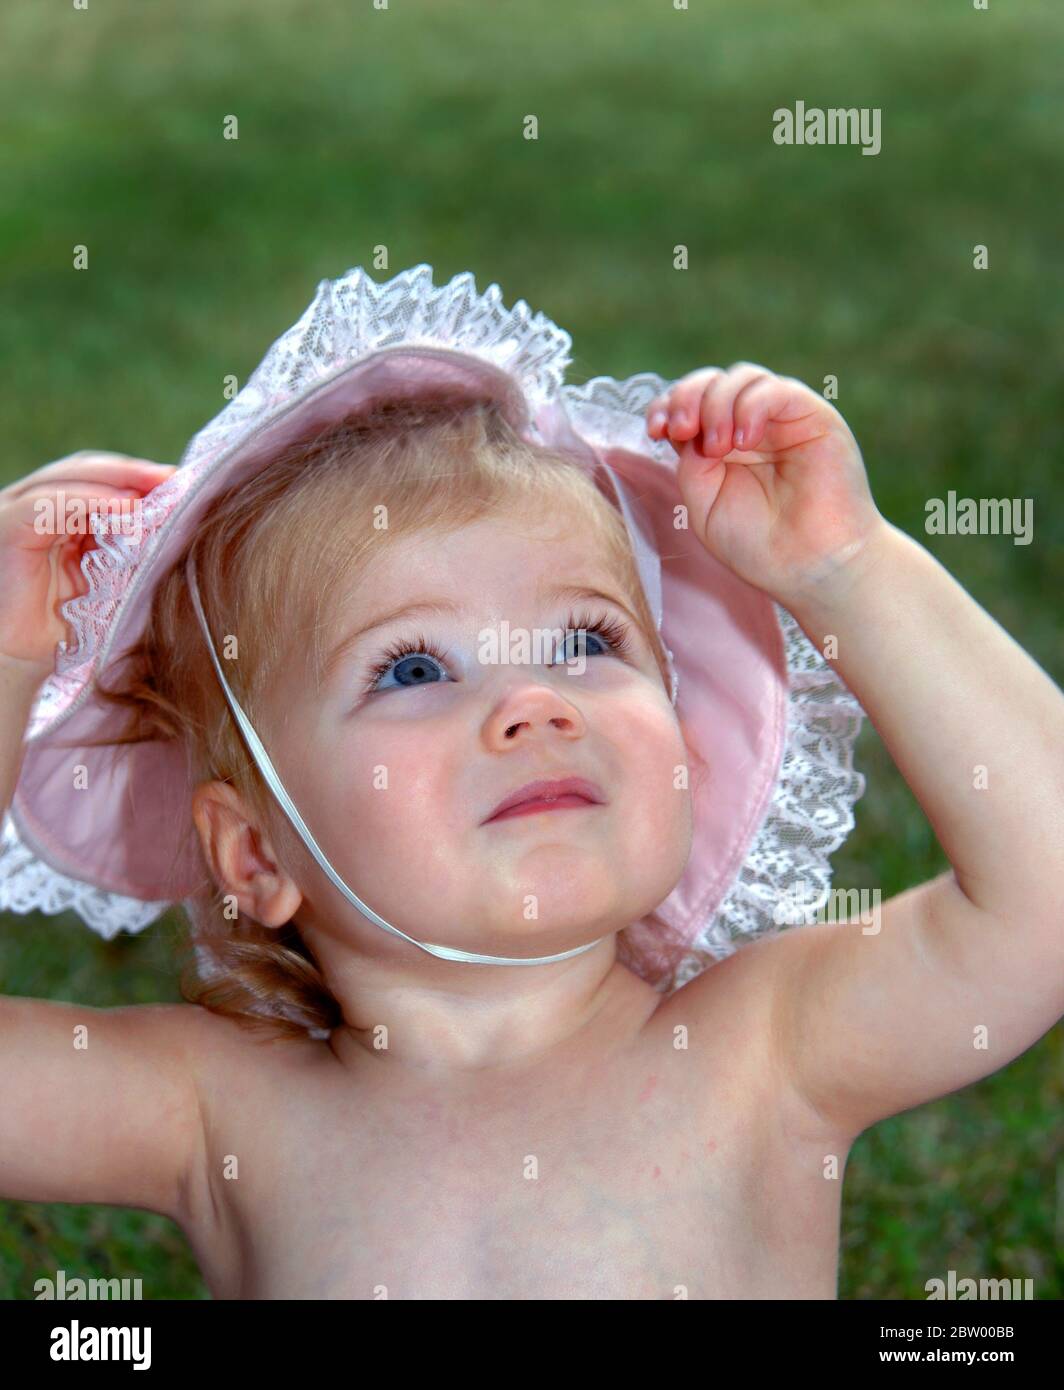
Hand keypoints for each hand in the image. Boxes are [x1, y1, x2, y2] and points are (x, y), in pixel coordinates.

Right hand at [0, 452, 176, 682]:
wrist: (21, 661)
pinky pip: (48, 505)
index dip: (139, 478)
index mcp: (62, 518)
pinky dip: (89, 500)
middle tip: (175, 479)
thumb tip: (182, 528)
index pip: (101, 482)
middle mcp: (36, 508)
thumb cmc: (68, 628)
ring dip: (118, 481)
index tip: (181, 483)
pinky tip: (125, 507)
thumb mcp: (110, 583)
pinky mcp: (8, 527)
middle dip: (134, 473)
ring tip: (157, 488)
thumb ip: (133, 553)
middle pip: (87, 471)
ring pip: (70, 479)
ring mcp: (19, 513)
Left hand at [646, 363, 886, 606]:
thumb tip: (686, 428)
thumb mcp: (705, 504)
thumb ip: (691, 463)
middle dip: (687, 397)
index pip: (689, 403)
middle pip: (711, 382)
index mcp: (720, 445)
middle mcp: (750, 426)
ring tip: (718, 448)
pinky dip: (751, 407)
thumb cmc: (760, 545)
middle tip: (681, 431)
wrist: (811, 568)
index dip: (668, 405)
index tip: (656, 430)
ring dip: (717, 404)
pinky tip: (744, 440)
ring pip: (742, 378)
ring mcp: (781, 419)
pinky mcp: (813, 416)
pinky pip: (776, 390)